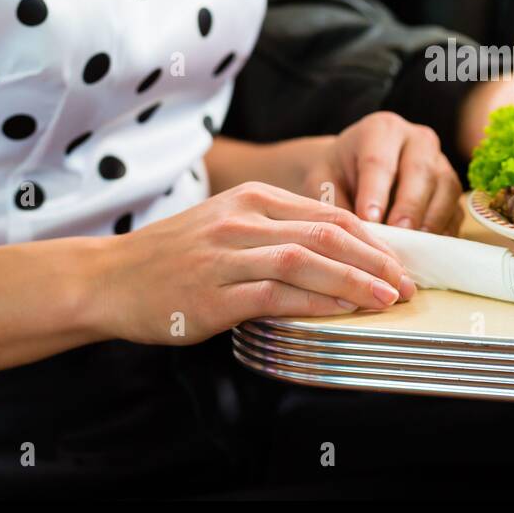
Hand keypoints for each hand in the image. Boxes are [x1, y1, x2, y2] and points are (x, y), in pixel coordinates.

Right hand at [94, 182, 417, 343]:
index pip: (330, 213)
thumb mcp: (227, 226)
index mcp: (252, 199)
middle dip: (376, 260)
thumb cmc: (173, 258)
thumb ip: (277, 233)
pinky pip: (277, 296)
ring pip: (309, 261)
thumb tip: (340, 256)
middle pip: (328, 234)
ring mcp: (227, 256)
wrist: (107, 279)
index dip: (373, 239)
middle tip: (406, 283)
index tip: (398, 262)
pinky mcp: (214, 294)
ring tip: (387, 299)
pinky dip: (316, 303)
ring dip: (356, 282)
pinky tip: (342, 312)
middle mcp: (243, 220)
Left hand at [298, 112, 461, 233]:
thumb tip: (354, 234)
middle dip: (410, 206)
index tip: (369, 220)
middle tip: (398, 233)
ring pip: (446, 188)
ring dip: (432, 219)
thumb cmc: (337, 174)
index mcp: (381, 130)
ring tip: (415, 246)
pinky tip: (428, 249)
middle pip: (420, 171)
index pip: (379, 161)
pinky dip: (444, 230)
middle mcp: (417, 139)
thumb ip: (335, 203)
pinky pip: (455, 208)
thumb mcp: (323, 182)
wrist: (354, 168)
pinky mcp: (451, 188)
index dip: (375, 192)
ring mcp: (440, 162)